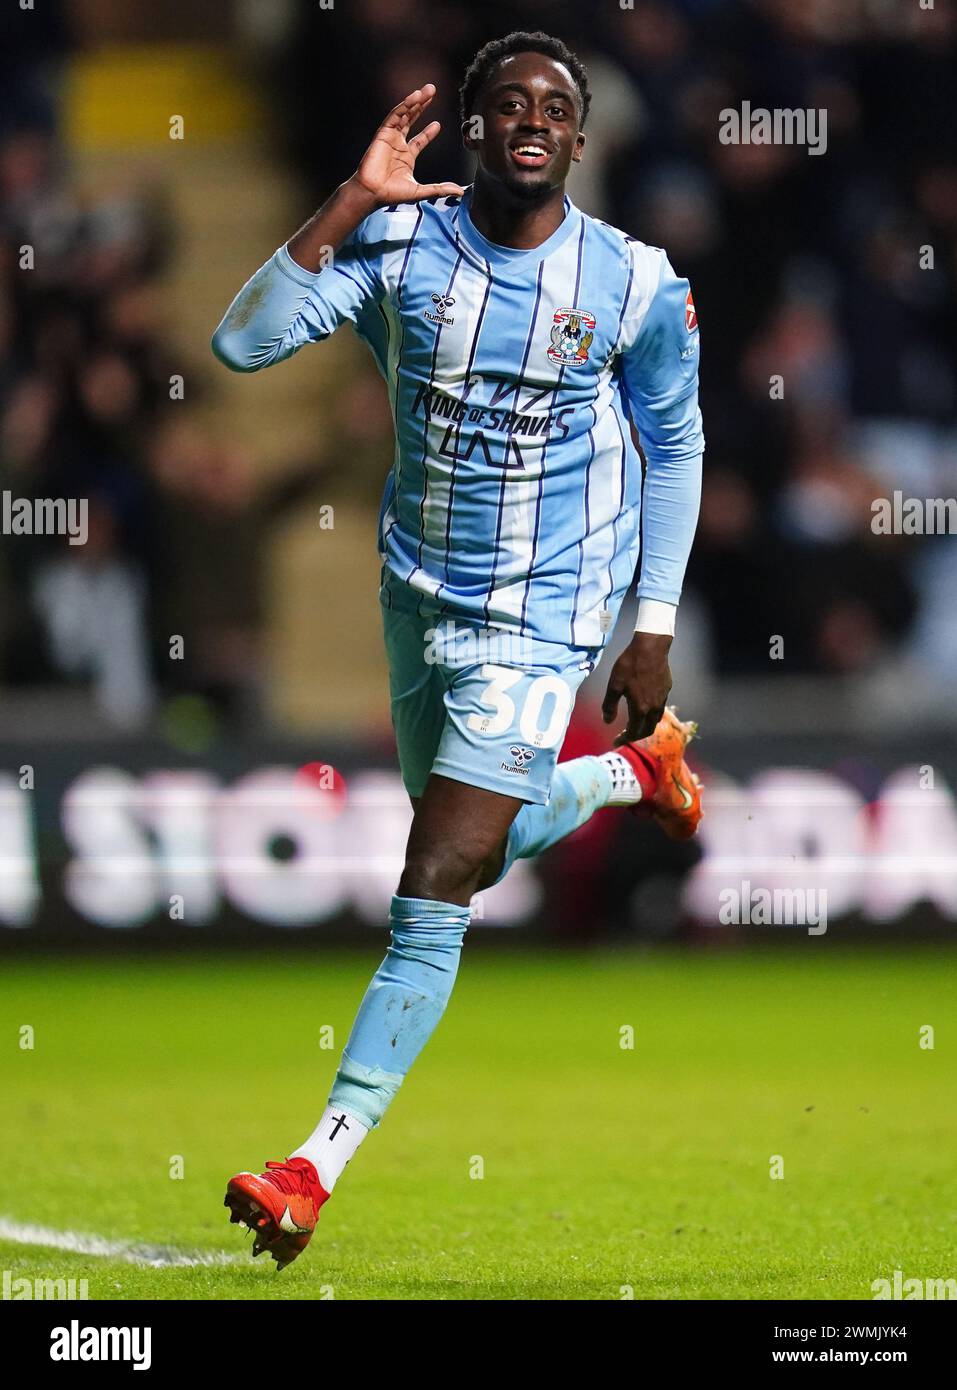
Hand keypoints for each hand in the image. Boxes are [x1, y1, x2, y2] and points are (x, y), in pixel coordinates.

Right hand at [349, 84, 465, 208]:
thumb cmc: (392, 194)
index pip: (420, 140)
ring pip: (405, 114)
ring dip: (415, 101)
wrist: (373, 192)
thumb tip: (460, 191)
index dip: (428, 132)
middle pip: (412, 120)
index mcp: (406, 157)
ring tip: (427, 90)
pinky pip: (394, 116)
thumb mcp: (421, 191)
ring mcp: (391, 138)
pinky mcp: (383, 133)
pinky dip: (404, 106)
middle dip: (423, 106)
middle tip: (433, 93)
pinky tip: (414, 97)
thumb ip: (440, 189)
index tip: (438, 124)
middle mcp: (399, 145)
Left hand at [601, 632, 672, 744]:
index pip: (633, 732)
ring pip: (655, 720)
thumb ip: (610, 705)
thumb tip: (607, 722)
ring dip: (644, 726)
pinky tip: (643, 706)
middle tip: (624, 736)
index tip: (615, 742)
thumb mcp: (614, 685)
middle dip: (635, 736)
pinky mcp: (667, 690)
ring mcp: (662, 699)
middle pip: (647, 730)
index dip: (624, 739)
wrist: (651, 648)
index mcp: (640, 709)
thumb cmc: (629, 665)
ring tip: (634, 724)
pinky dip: (650, 714)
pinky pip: (659, 708)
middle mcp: (654, 708)